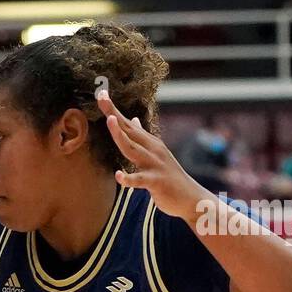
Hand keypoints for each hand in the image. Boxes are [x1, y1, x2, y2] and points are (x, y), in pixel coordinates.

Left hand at [96, 90, 205, 220]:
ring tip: (110, 121)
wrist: (190, 197)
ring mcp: (154, 164)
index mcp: (149, 143)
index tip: (101, 93)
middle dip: (114, 114)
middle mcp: (152, 149)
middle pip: (129, 130)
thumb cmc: (168, 177)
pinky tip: (118, 176)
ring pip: (133, 149)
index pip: (128, 123)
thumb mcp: (155, 153)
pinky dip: (129, 178)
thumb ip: (143, 137)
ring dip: (121, 136)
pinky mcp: (156, 182)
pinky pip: (140, 180)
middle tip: (101, 97)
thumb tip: (134, 120)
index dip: (114, 109)